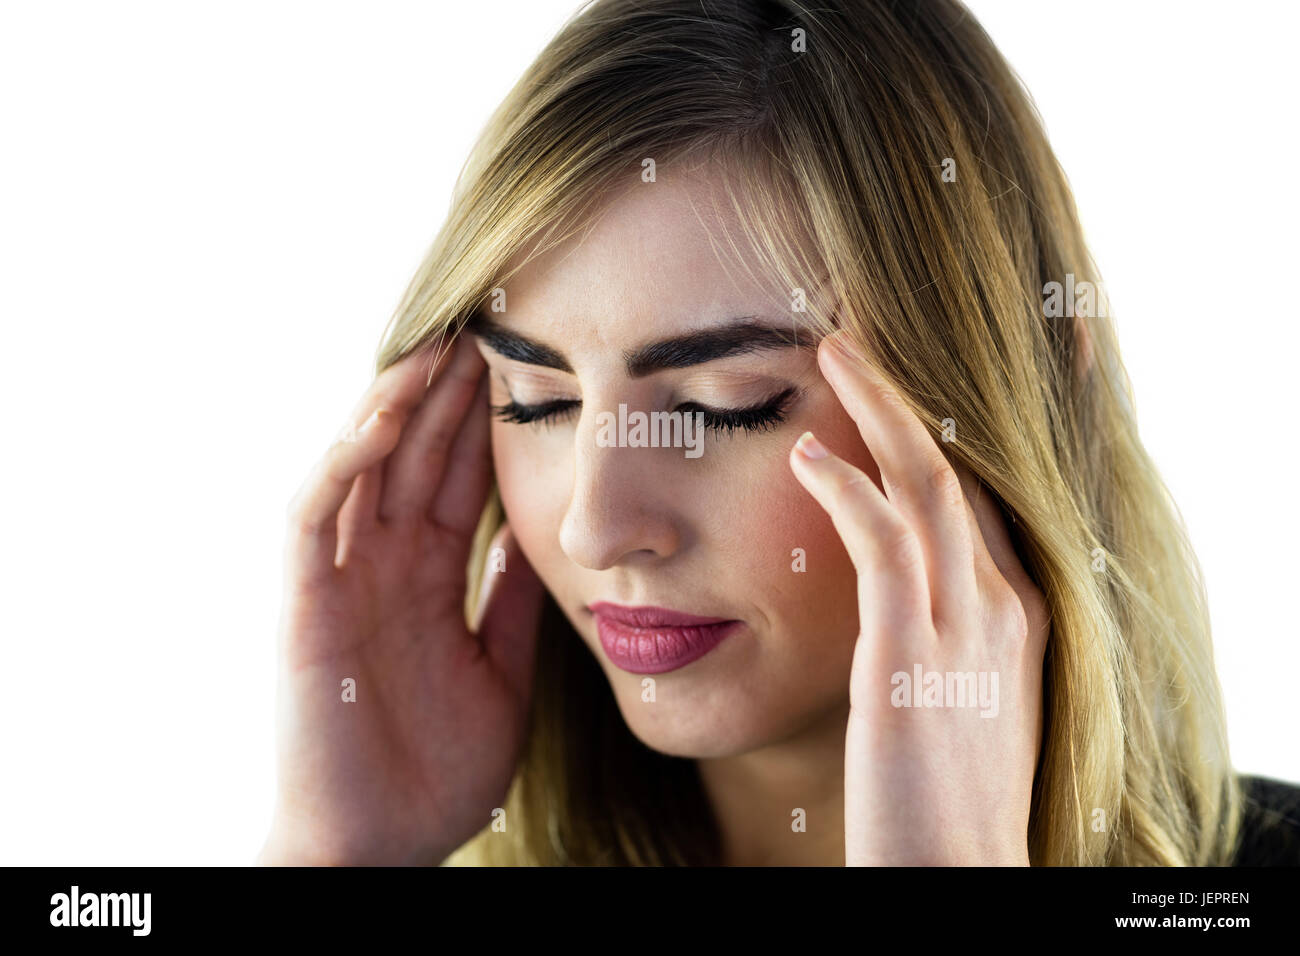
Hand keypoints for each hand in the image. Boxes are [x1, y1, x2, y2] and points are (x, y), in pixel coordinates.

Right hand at [259, 334, 545, 864]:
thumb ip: (510, 602)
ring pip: (363, 467)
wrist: (381, 847)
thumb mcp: (500, 670)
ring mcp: (341, 576)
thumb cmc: (436, 771)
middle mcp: (384, 563)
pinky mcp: (305, 600)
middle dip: (446, 390)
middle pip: (413, 455)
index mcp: (429, 577)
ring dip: (394, 404)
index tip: (521, 361)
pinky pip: (315, 515)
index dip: (483, 420)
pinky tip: (379, 417)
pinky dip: (343, 462)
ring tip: (436, 345)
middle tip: (483, 322)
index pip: (455, 477)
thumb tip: (535, 539)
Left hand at [789, 330, 1048, 865]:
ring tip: (834, 351)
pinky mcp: (913, 654)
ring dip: (879, 409)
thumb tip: (889, 604)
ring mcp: (965, 624)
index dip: (936, 430)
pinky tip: (808, 456)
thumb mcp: (955, 700)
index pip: (976, 493)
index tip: (891, 383)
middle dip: (907, 396)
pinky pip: (883, 543)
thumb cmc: (942, 799)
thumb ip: (933, 637)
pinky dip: (848, 490)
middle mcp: (1001, 602)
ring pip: (929, 482)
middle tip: (856, 339)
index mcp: (1013, 611)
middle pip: (959, 467)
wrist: (960, 875)